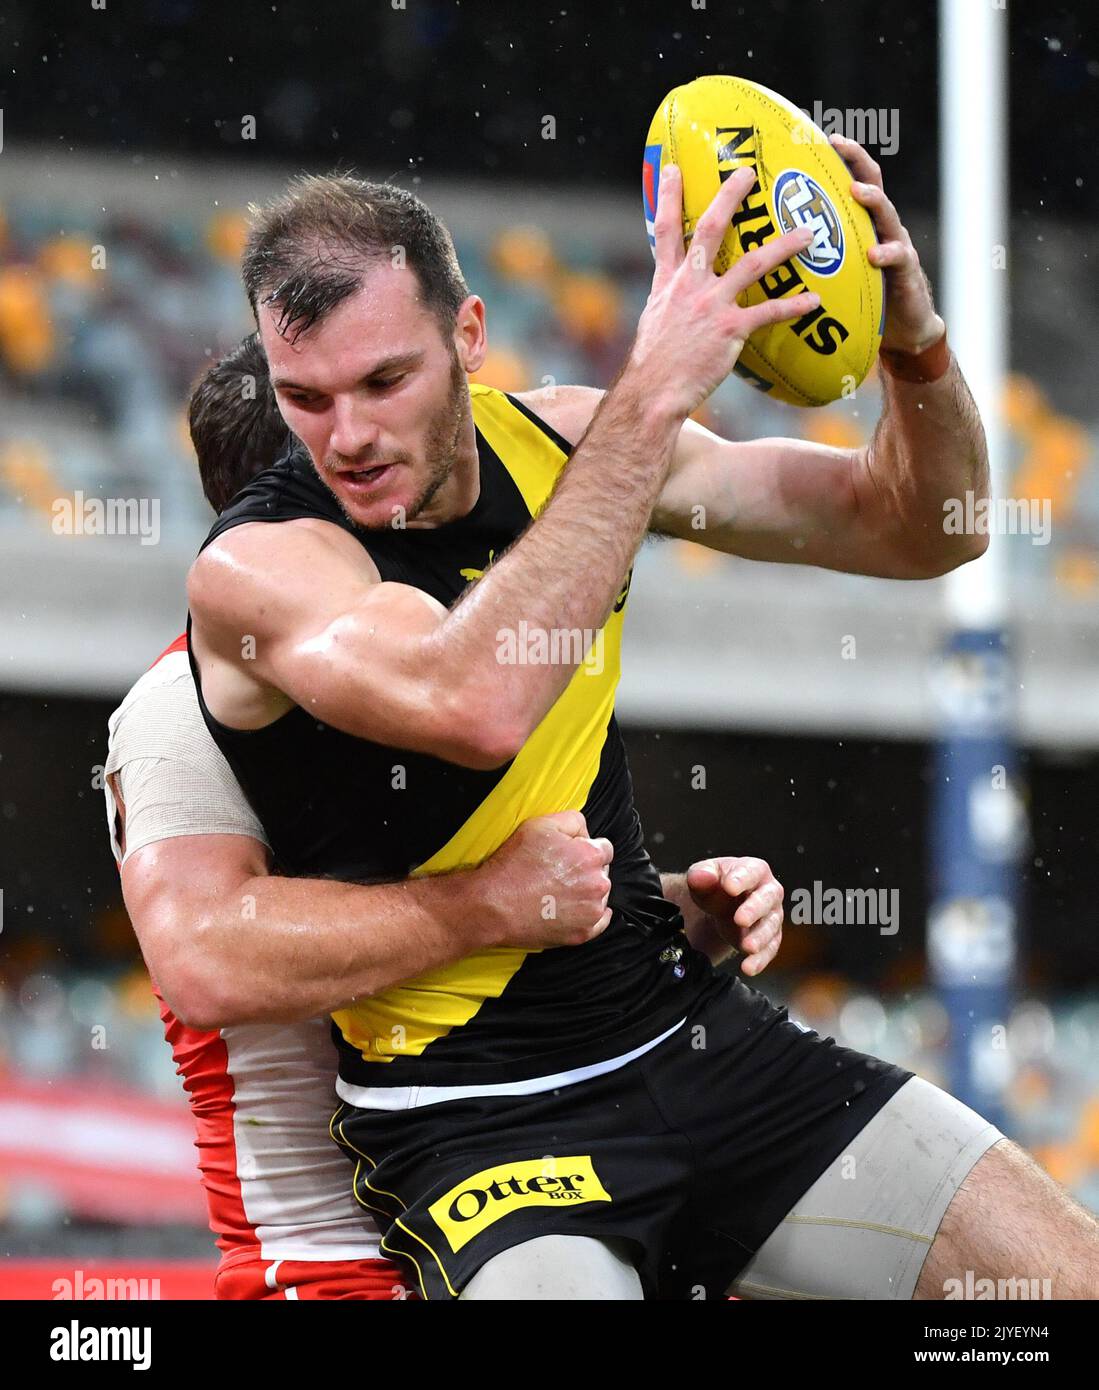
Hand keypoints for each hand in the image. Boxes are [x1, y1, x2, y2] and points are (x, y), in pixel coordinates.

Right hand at [481, 811, 613, 949]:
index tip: (571, 854)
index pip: (604, 848)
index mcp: (590, 856)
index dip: (585, 848)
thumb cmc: (514, 865)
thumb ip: (572, 820)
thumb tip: (585, 831)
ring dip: (587, 892)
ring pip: (599, 897)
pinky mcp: (582, 934)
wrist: (494, 904)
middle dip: (586, 870)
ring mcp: (590, 912)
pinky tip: (579, 910)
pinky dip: (592, 916)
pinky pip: (599, 923)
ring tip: (558, 892)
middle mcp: (597, 884)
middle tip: (559, 873)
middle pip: (602, 873)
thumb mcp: (540, 824)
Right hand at [629, 163, 821, 419]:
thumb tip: (676, 294)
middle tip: (748, 172)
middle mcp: (689, 286)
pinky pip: (768, 313)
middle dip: (729, 197)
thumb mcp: (655, 322)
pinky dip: (792, 306)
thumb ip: (669, 300)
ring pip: (752, 265)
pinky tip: (815, 300)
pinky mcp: (730, 331)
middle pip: (710, 230)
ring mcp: (711, 306)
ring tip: (809, 233)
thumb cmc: (655, 365)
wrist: (654, 394)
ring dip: (783, 246)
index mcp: (668, 283)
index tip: (674, 167)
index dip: (669, 197)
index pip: (665, 231)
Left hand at [685, 856, 783, 976]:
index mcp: (754, 870)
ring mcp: (771, 916)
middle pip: (766, 899)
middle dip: (754, 910)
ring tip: (746, 947)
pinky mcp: (770, 938)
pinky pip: (769, 949)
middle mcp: (769, 892)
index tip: (729, 887)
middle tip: (740, 919)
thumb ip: (702, 875)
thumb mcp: (704, 877)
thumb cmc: (715, 886)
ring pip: (770, 926)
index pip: (751, 872)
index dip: (741, 879)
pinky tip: (748, 968)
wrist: (720, 906)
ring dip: (760, 938)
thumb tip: (702, 876)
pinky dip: (760, 960)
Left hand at [829, 133, 944, 355]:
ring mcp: (896, 245)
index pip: (850, 181)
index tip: (819, 136)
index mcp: (860, 224)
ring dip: (872, 201)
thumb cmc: (860, 297)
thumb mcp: (834, 271)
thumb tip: (768, 248)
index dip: (839, 158)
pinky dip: (886, 253)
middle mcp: (880, 227)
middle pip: (872, 184)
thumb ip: (813, 255)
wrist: (902, 328)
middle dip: (857, 161)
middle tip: (840, 145)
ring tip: (857, 193)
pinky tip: (873, 255)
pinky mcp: (906, 271)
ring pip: (886, 214)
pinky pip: (897, 258)